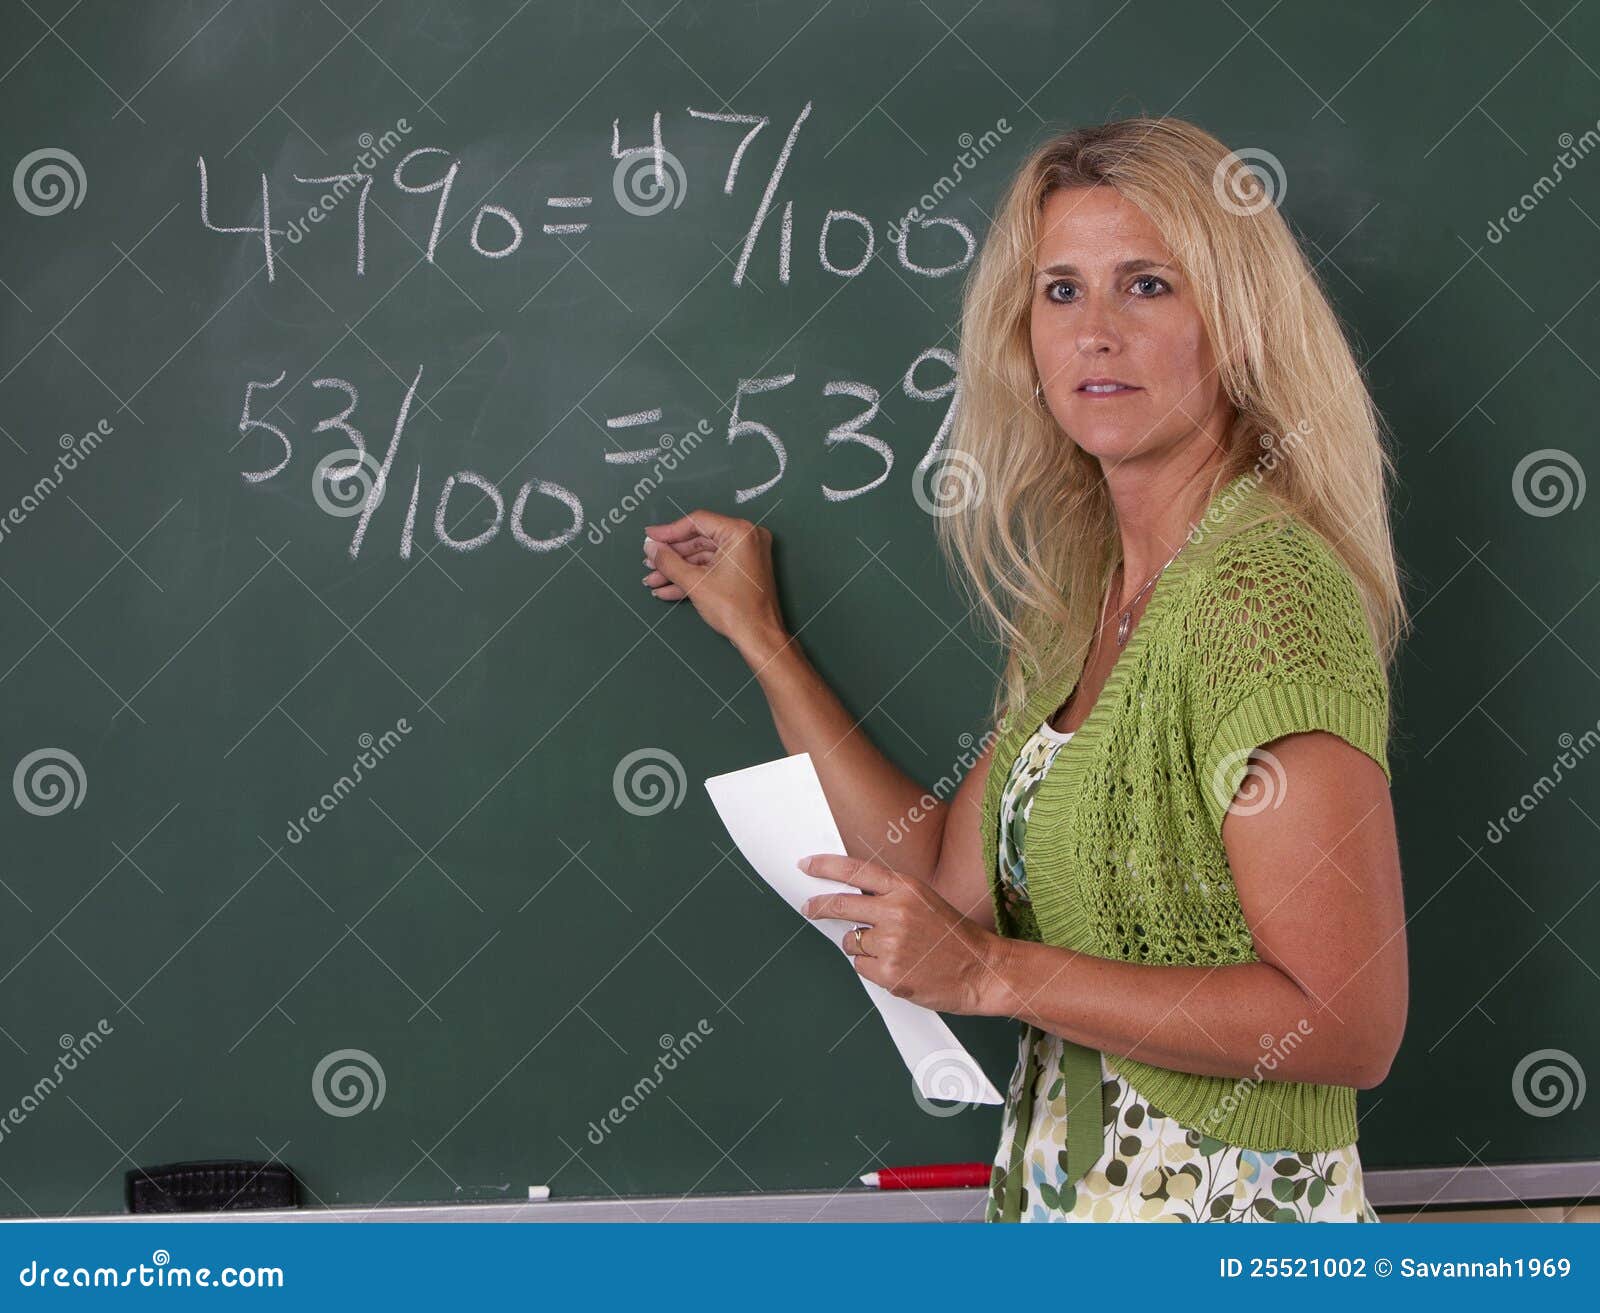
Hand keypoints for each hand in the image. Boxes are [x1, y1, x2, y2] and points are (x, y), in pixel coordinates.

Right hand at [642, 509, 787, 658]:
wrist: (759, 639)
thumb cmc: (736, 610)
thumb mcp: (695, 583)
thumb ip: (669, 562)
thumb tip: (651, 548)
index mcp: (739, 532)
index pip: (697, 522)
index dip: (669, 531)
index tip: (649, 537)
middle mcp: (746, 539)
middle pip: (699, 540)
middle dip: (671, 557)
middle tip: (649, 562)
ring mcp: (745, 556)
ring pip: (703, 558)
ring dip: (677, 570)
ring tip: (653, 580)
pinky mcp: (742, 572)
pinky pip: (712, 568)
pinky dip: (692, 578)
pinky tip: (667, 589)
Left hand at [798, 854, 998, 1013]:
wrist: (983, 970)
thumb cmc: (955, 937)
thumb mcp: (925, 901)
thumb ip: (890, 897)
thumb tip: (850, 900)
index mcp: (905, 888)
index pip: (854, 871)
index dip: (825, 866)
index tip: (806, 865)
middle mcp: (895, 911)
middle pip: (840, 905)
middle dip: (817, 907)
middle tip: (808, 909)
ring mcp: (890, 943)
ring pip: (851, 942)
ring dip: (861, 947)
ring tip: (892, 951)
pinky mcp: (889, 973)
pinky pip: (861, 967)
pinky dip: (872, 968)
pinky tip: (898, 967)